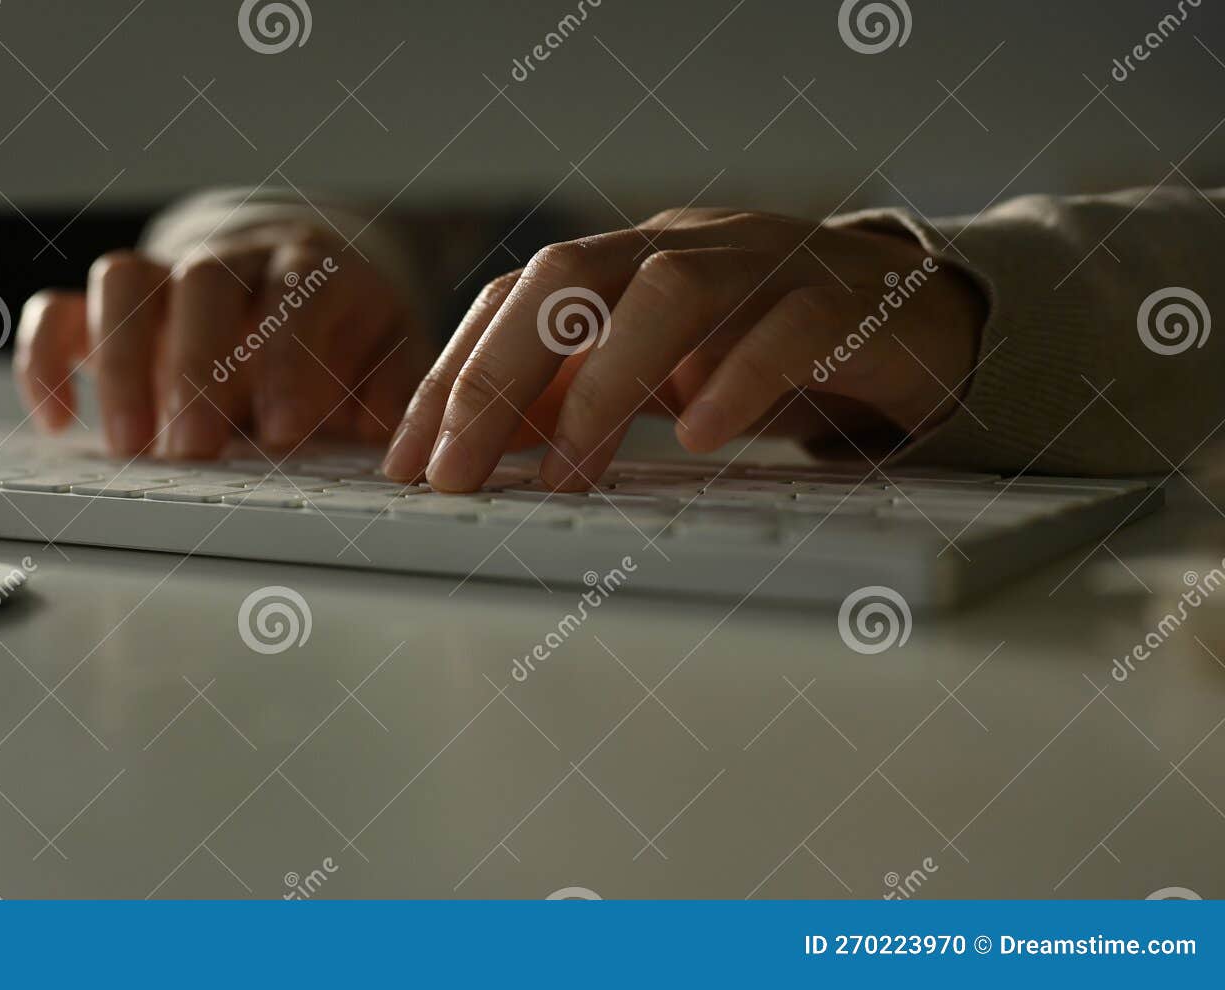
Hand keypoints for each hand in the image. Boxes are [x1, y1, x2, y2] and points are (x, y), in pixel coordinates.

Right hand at [14, 221, 429, 458]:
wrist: (296, 271)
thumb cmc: (345, 331)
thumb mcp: (389, 352)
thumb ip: (391, 389)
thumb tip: (385, 434)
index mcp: (312, 266)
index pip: (298, 294)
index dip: (289, 358)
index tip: (286, 430)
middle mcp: (235, 258)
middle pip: (205, 281)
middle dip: (198, 367)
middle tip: (198, 449)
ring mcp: (165, 274)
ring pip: (125, 280)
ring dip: (123, 363)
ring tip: (133, 445)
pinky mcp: (110, 304)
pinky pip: (59, 309)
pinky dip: (47, 360)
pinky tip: (60, 422)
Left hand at [381, 209, 985, 491]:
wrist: (916, 319)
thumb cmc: (766, 350)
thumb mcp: (658, 371)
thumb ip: (574, 394)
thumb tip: (473, 453)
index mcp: (628, 261)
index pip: (515, 298)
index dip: (453, 372)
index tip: (410, 459)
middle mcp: (685, 245)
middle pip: (568, 279)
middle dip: (497, 377)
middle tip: (456, 472)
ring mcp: (767, 266)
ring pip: (670, 292)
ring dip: (602, 389)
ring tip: (565, 477)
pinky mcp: (847, 305)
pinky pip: (786, 330)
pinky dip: (736, 381)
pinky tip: (697, 437)